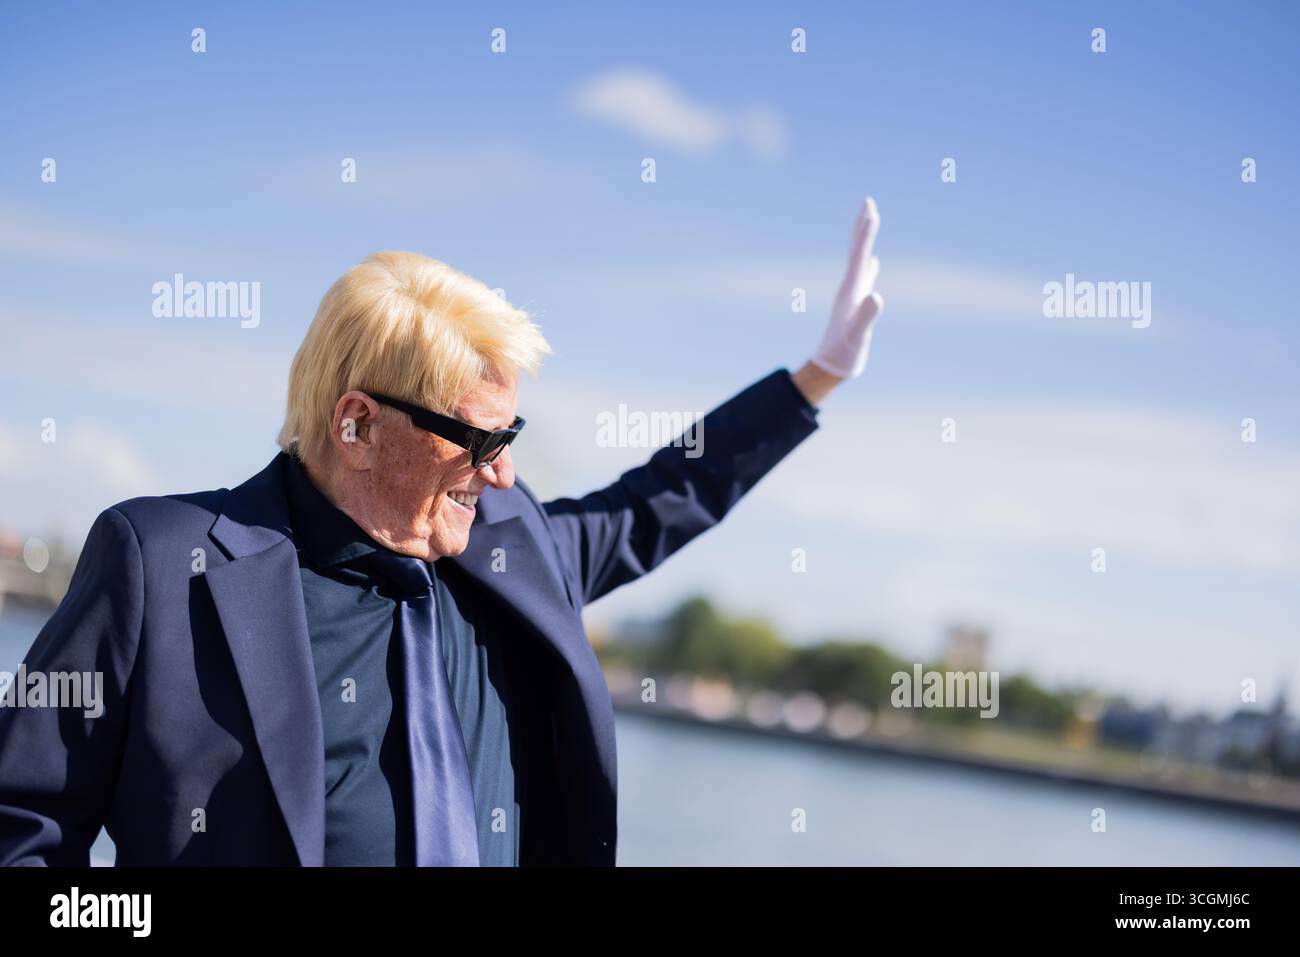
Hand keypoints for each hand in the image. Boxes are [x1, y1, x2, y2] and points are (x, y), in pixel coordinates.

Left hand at [810, 196, 883, 378]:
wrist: (828, 368)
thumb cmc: (843, 355)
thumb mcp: (857, 337)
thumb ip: (865, 316)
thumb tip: (876, 295)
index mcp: (850, 292)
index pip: (859, 256)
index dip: (866, 233)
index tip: (871, 209)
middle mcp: (849, 289)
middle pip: (856, 251)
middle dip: (862, 226)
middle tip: (868, 202)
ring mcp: (851, 296)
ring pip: (859, 261)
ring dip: (864, 240)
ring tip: (869, 221)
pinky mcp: (855, 305)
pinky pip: (864, 279)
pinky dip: (869, 265)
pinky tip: (873, 261)